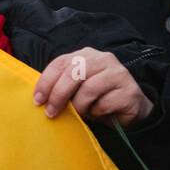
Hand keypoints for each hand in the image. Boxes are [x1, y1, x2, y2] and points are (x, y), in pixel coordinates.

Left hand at [32, 47, 152, 126]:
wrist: (131, 109)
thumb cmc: (98, 99)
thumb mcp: (77, 90)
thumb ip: (62, 86)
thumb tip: (40, 98)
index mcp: (86, 55)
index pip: (61, 62)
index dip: (46, 81)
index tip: (37, 100)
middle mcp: (103, 59)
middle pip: (74, 73)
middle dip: (58, 95)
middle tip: (51, 113)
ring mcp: (118, 73)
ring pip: (89, 89)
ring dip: (80, 106)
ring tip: (81, 115)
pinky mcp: (129, 90)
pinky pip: (104, 103)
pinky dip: (97, 113)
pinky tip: (99, 114)